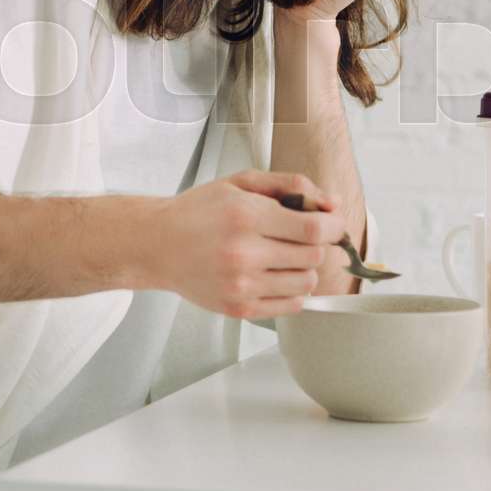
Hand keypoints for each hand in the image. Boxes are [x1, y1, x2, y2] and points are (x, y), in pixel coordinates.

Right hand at [147, 170, 339, 318]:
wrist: (157, 245)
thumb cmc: (198, 211)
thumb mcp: (241, 182)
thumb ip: (290, 186)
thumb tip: (332, 204)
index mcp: (246, 216)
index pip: (314, 228)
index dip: (333, 226)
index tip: (331, 223)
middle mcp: (243, 253)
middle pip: (313, 256)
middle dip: (315, 244)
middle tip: (299, 236)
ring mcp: (241, 285)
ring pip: (307, 283)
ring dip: (304, 268)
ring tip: (283, 256)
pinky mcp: (239, 308)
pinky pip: (291, 305)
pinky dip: (292, 290)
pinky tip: (274, 275)